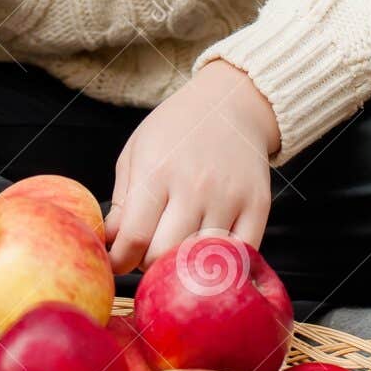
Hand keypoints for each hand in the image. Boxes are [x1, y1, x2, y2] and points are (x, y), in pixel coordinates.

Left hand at [103, 60, 278, 275]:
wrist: (231, 104)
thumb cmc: (176, 128)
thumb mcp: (137, 152)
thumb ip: (122, 201)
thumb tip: (112, 243)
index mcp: (157, 171)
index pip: (134, 238)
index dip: (120, 260)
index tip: (118, 262)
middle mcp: (194, 186)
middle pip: (164, 255)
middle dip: (148, 263)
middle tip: (148, 251)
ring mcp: (229, 198)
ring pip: (200, 260)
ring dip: (182, 266)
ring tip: (176, 249)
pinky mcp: (258, 206)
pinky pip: (238, 255)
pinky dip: (221, 264)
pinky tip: (208, 253)